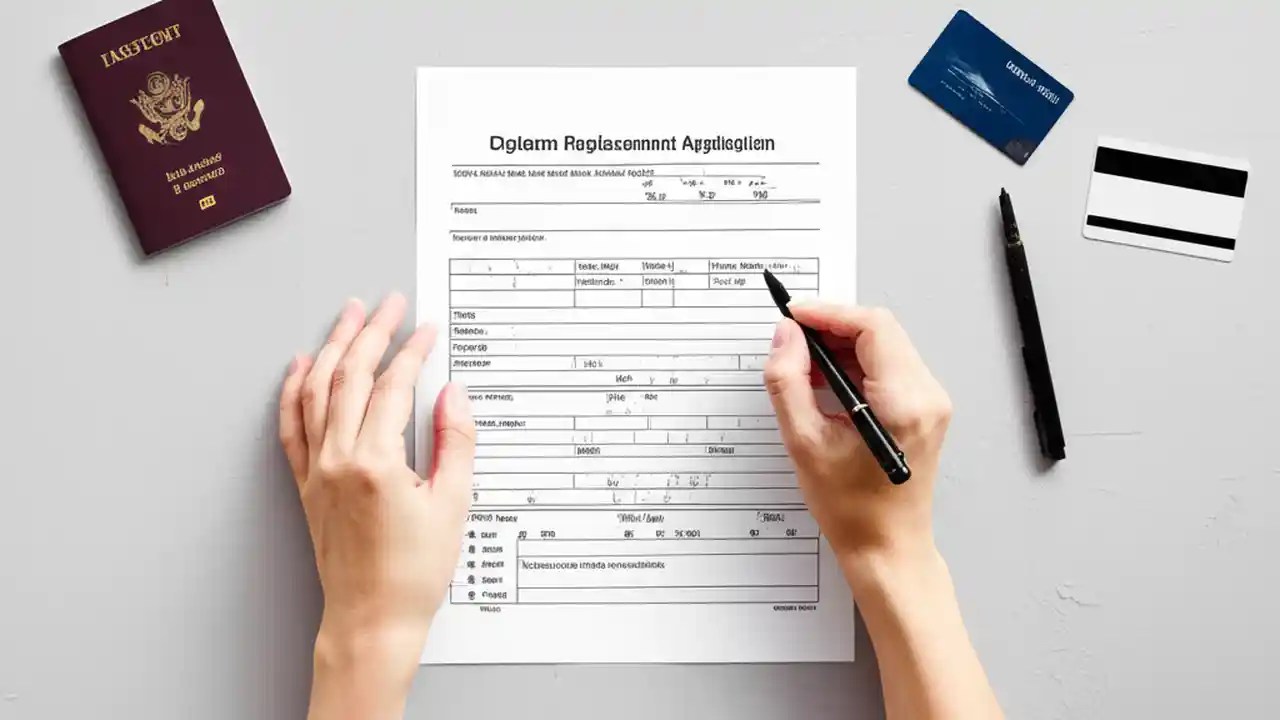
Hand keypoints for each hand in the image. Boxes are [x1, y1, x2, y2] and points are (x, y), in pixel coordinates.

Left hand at [278, 294, 474, 718]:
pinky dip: (294, 390)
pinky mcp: (306, 485)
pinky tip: (301, 368)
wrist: (371, 619)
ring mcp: (317, 471)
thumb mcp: (452, 505)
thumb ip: (456, 443)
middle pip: (351, 377)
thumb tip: (454, 397)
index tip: (426, 330)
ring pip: (318, 391)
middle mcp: (339, 460)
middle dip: (371, 333)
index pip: (393, 387)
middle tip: (387, 304)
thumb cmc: (412, 574)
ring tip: (346, 317)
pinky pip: (292, 426)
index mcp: (377, 462)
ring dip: (332, 348)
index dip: (412, 351)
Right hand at [763, 303, 951, 584]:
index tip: (794, 316)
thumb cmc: (854, 511)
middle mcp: (927, 397)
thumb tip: (784, 338)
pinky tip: (825, 384)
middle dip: (831, 329)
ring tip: (804, 369)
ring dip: (841, 348)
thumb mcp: (805, 443)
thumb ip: (788, 382)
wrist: (887, 549)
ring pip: (883, 347)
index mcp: (905, 403)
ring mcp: (930, 402)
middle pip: (879, 331)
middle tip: (792, 342)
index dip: (828, 313)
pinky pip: (888, 368)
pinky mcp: (923, 409)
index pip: (872, 327)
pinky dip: (854, 366)